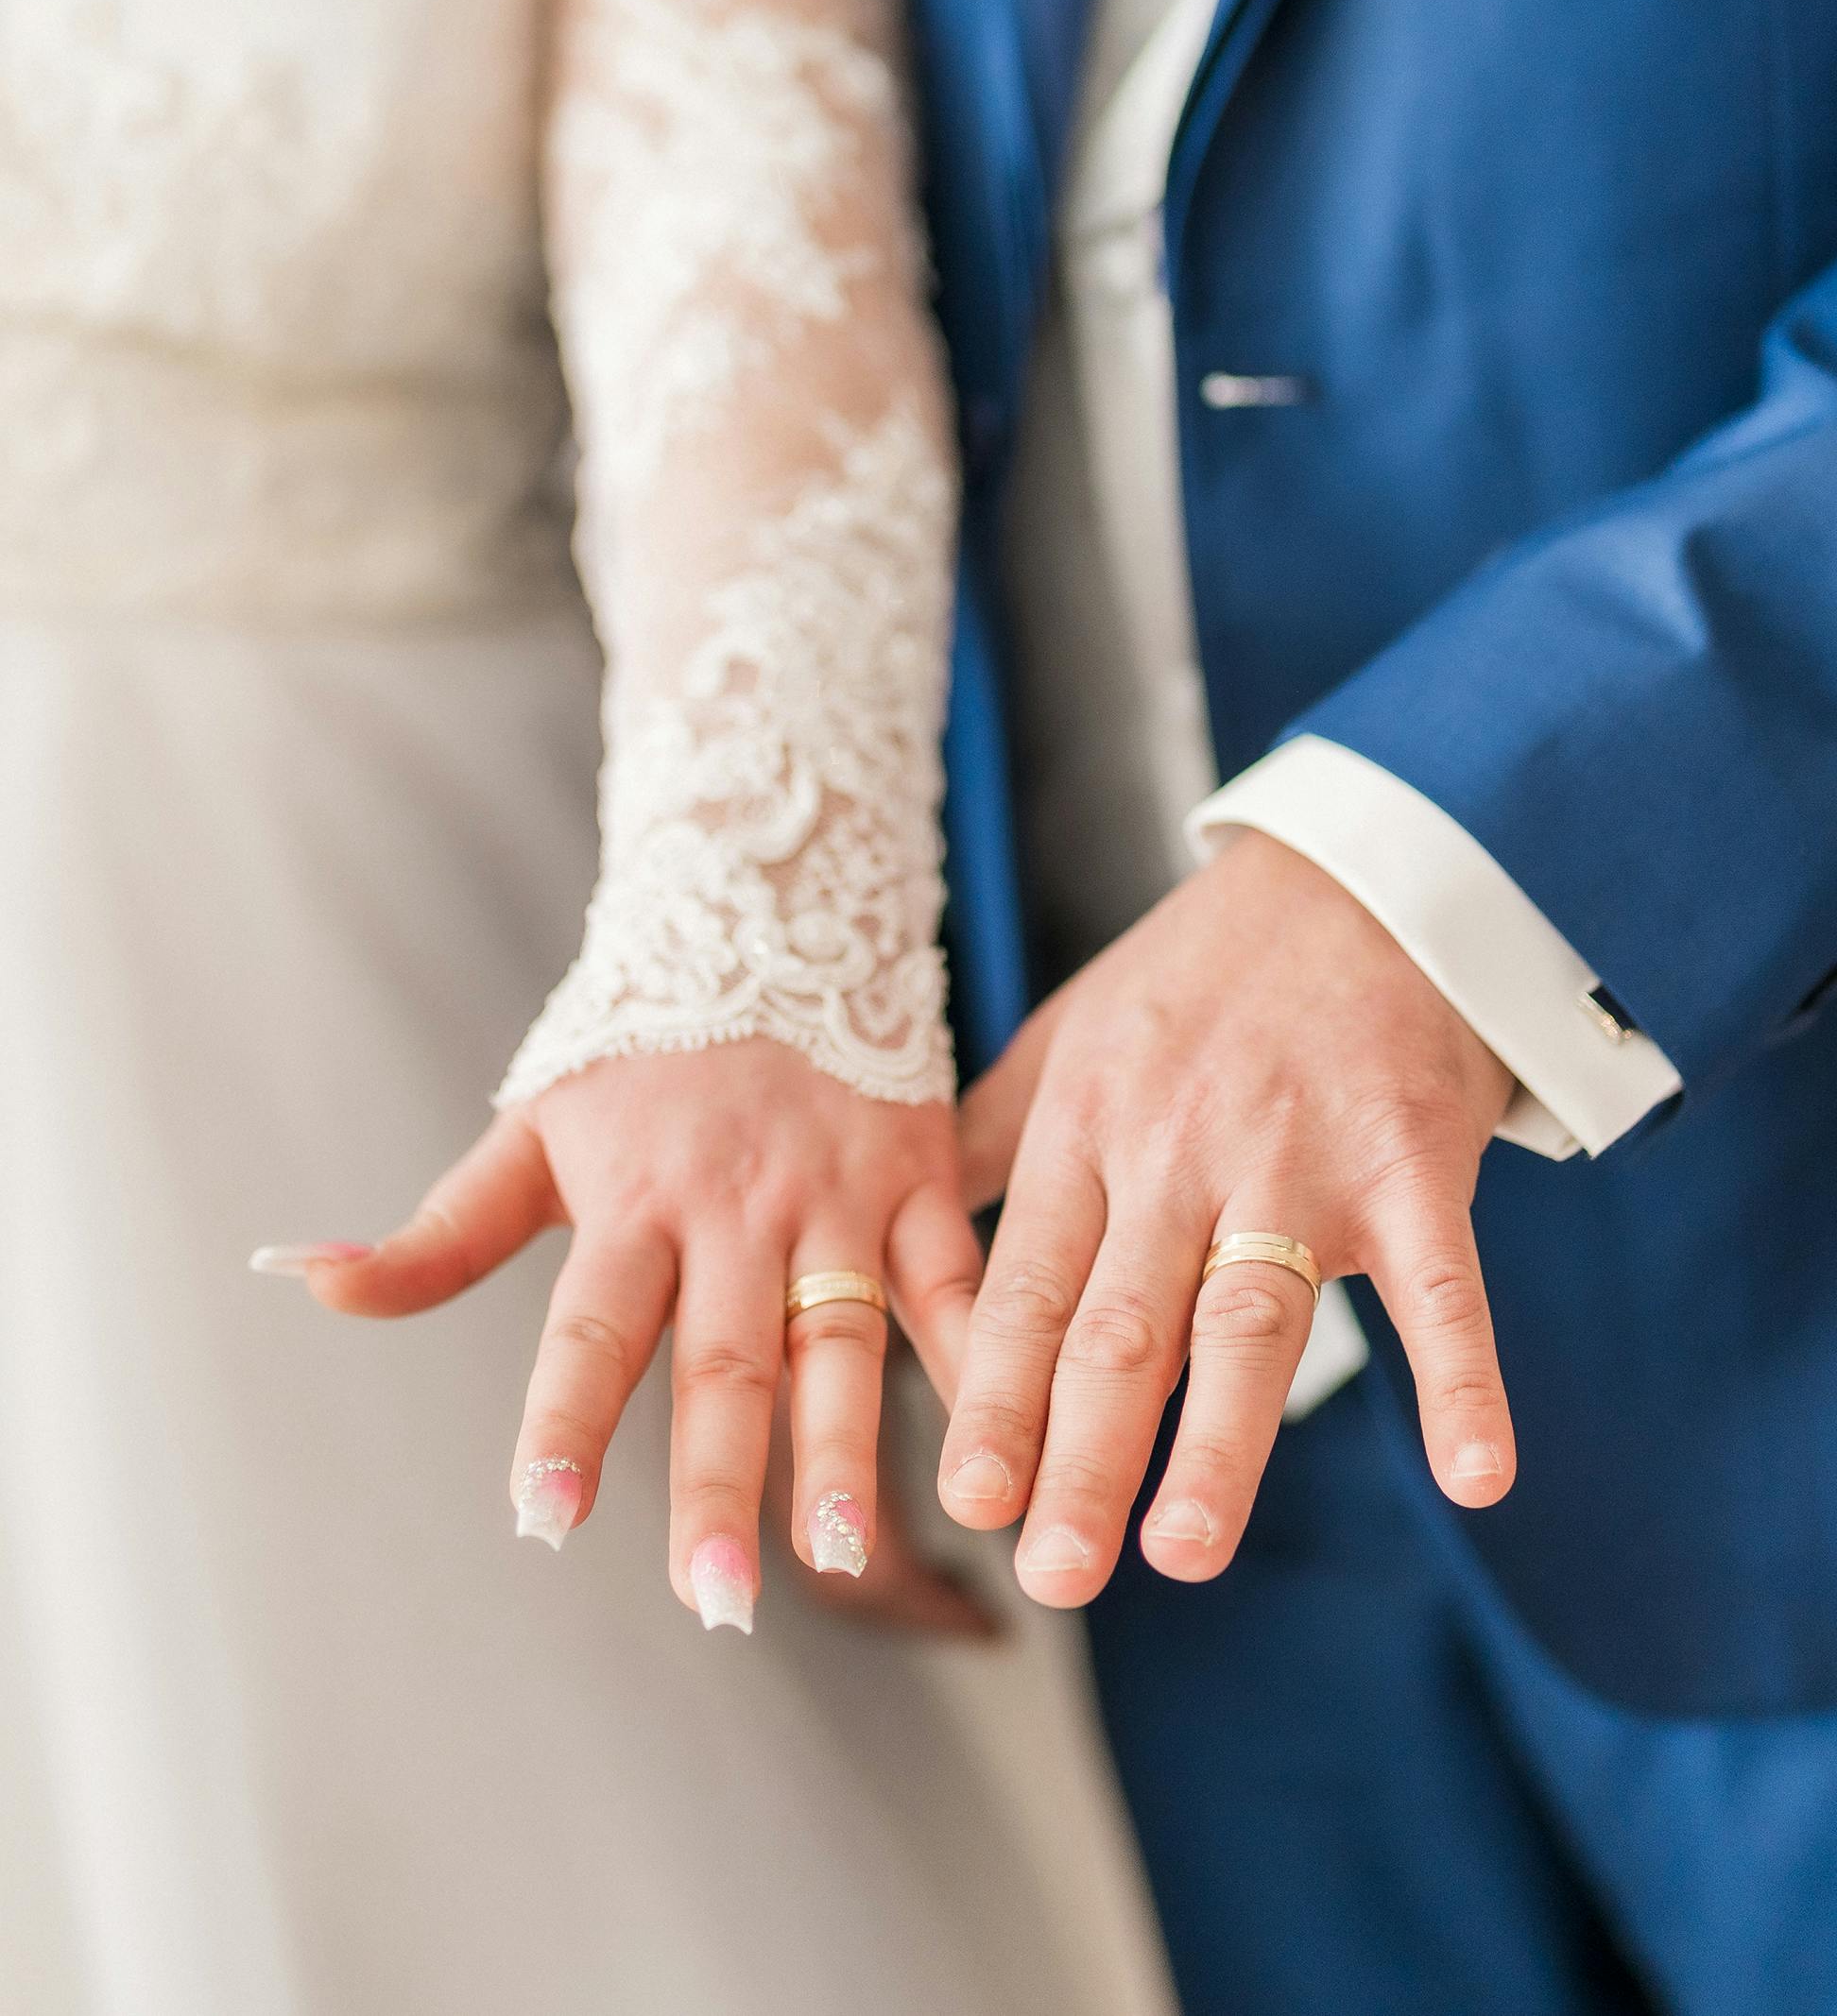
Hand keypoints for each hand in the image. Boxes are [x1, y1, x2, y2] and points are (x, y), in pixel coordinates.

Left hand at [287, 1043, 984, 1628]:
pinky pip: (954, 1280)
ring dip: (845, 1449)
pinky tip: (1007, 1441)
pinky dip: (980, 1359)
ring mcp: (836, 1197)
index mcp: (634, 1201)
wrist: (777, 921)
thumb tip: (300, 1278)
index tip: (544, 1523)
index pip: (593, 1331)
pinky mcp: (919, 1180)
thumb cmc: (640, 1056)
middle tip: (716, 1602)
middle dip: (719, 1486)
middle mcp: (736, 1208)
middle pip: (724, 1362)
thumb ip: (438, 1231)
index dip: (566, 1426)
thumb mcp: (534, 1129)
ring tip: (839, 1553)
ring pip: (844, 1338)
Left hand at [938, 830, 1517, 1607]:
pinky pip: (1441, 1282)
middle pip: (1123, 1325)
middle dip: (1081, 1454)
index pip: (1028, 1288)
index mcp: (1090, 1129)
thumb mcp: (1068, 1033)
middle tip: (1052, 1573)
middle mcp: (1180, 1151)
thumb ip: (987, 1137)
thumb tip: (902, 1244)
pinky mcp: (1414, 1162)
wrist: (1357, 877)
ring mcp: (1301, 1161)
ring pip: (1250, 1318)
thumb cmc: (1201, 971)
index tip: (967, 1500)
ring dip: (1222, 1440)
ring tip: (1182, 1550)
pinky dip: (1465, 1376)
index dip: (995, 1397)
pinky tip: (1477, 1476)